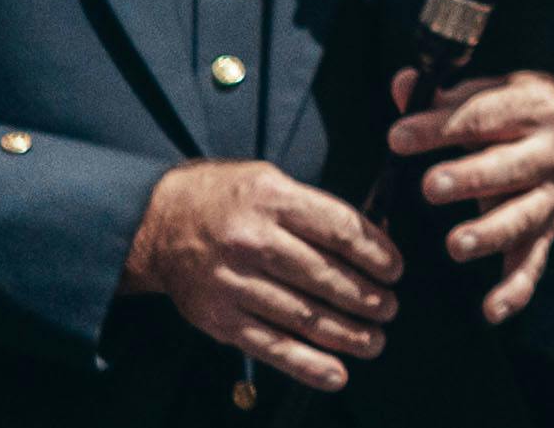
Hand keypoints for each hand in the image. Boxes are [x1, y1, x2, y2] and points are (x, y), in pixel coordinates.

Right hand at [119, 159, 396, 391]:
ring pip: (301, 316)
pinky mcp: (218, 318)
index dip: (374, 253)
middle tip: (390, 308)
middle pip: (322, 276)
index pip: (337, 229)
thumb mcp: (272, 181)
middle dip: (364, 298)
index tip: (395, 270)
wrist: (158, 225)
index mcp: (271, 199)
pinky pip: (269, 346)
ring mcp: (232, 284)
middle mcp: (250, 242)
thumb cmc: (228, 198)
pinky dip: (305, 364)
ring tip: (374, 340)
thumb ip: (317, 209)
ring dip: (345, 333)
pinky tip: (335, 373)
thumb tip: (376, 241)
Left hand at [384, 68, 553, 321]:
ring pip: (523, 216)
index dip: (439, 126)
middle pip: (509, 166)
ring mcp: (550, 197)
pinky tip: (492, 310)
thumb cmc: (511, 114)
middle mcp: (548, 154)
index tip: (397, 136)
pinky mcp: (547, 233)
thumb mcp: (488, 92)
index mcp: (531, 109)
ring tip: (456, 245)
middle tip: (430, 186)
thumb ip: (443, 95)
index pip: (483, 115)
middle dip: (470, 177)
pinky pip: (534, 263)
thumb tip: (403, 85)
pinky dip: (516, 289)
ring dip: (490, 232)